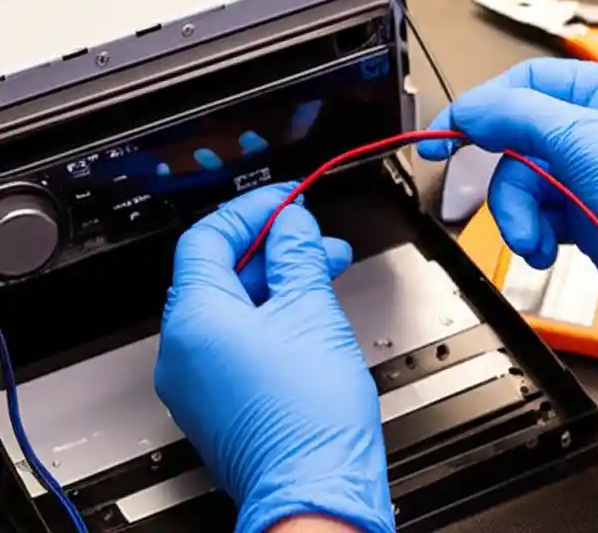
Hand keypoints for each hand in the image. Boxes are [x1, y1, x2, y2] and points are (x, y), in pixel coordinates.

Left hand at [155, 184, 393, 532]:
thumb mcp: (312, 311)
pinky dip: (272, 318)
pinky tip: (312, 314)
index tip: (287, 201)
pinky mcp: (220, 403)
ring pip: (233, 309)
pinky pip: (238, 343)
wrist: (315, 486)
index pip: (208, 238)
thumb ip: (297, 256)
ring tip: (325, 272)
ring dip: (279, 282)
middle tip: (314, 236)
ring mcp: (197, 381)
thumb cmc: (309, 414)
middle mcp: (182, 350)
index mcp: (194, 319)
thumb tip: (290, 225)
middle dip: (272, 248)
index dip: (251, 210)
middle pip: (220, 273)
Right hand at [418, 60, 597, 384]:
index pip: (530, 84)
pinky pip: (542, 217)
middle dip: (507, 178)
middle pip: (521, 139)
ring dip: (520, 215)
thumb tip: (475, 107)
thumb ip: (521, 117)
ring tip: (534, 239)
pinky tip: (547, 250)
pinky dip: (536, 234)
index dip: (483, 107)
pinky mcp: (594, 219)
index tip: (445, 136)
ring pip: (527, 183)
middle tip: (493, 201)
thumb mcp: (588, 145)